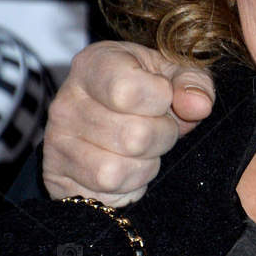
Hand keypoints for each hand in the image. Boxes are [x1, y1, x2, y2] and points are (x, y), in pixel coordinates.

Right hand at [41, 41, 213, 204]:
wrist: (108, 118)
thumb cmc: (148, 91)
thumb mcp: (175, 75)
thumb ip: (194, 83)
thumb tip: (199, 105)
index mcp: (94, 64)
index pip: (127, 91)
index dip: (161, 99)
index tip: (163, 95)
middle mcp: (66, 101)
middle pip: (134, 136)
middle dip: (163, 135)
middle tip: (158, 126)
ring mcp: (57, 140)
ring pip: (118, 170)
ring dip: (147, 163)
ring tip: (143, 147)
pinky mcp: (58, 174)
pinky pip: (106, 190)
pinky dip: (130, 183)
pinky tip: (129, 166)